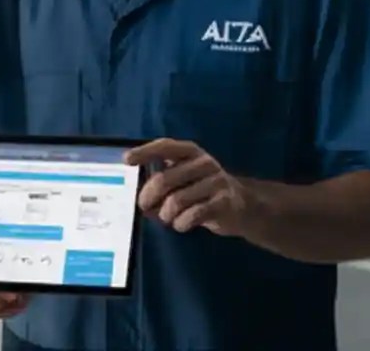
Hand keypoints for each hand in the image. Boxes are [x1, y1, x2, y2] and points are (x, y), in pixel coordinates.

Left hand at [124, 138, 253, 236]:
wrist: (243, 206)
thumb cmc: (202, 190)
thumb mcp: (184, 178)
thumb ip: (163, 181)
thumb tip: (140, 198)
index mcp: (190, 151)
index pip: (165, 146)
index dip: (145, 152)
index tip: (126, 160)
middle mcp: (204, 162)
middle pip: (165, 179)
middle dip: (148, 197)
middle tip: (143, 207)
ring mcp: (216, 181)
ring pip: (176, 201)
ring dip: (165, 215)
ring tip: (167, 218)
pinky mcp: (224, 202)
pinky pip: (192, 215)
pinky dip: (181, 223)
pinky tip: (181, 224)